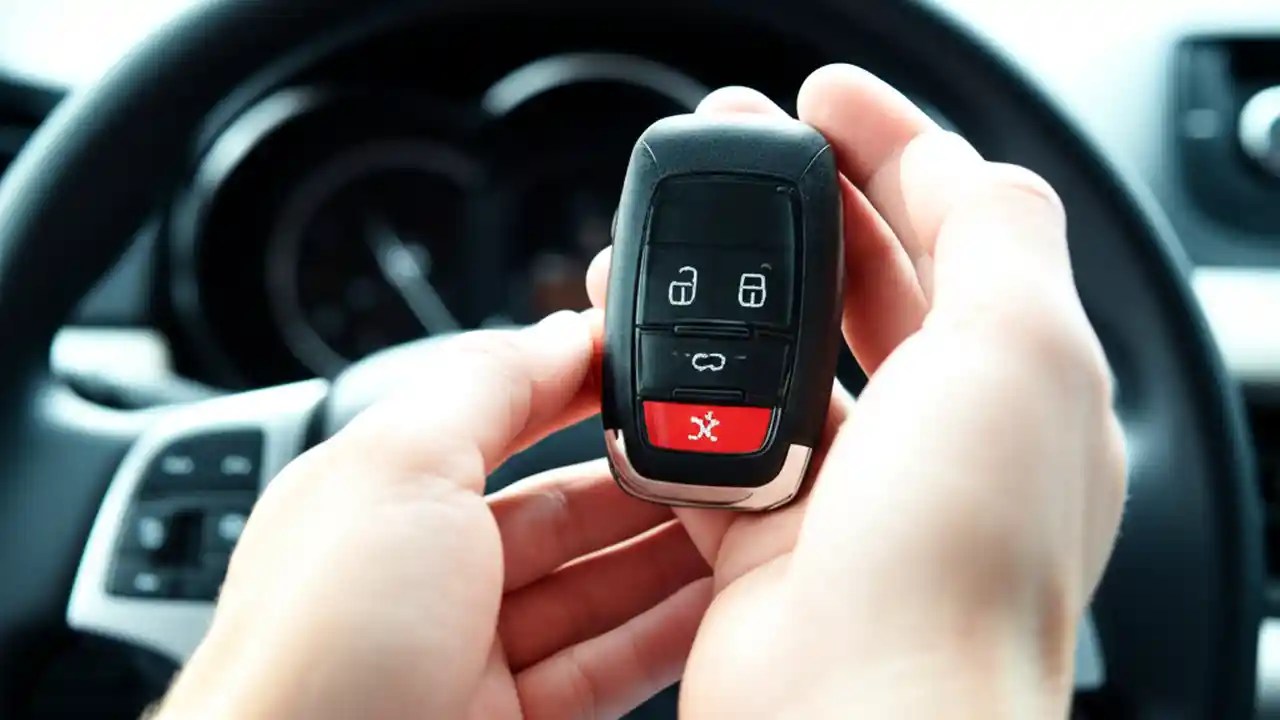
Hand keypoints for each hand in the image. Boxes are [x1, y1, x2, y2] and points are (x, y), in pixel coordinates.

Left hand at [156, 312, 712, 718]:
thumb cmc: (317, 650)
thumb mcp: (400, 467)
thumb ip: (486, 386)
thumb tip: (564, 332)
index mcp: (384, 494)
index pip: (500, 419)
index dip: (578, 388)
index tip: (656, 367)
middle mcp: (424, 573)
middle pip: (557, 511)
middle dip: (641, 480)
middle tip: (723, 454)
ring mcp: (466, 654)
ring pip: (589, 591)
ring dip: (666, 557)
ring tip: (741, 522)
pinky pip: (602, 666)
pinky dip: (661, 635)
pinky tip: (712, 606)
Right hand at [583, 65, 1124, 717]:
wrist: (862, 715)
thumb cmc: (957, 559)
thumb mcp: (1021, 348)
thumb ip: (1001, 231)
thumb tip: (954, 160)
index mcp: (1018, 383)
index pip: (960, 226)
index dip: (893, 146)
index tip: (820, 99)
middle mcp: (938, 439)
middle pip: (864, 286)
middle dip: (800, 210)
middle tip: (733, 156)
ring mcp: (850, 490)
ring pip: (776, 360)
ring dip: (720, 300)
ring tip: (659, 250)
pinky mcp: (768, 535)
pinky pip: (712, 438)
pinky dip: (675, 392)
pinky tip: (640, 354)